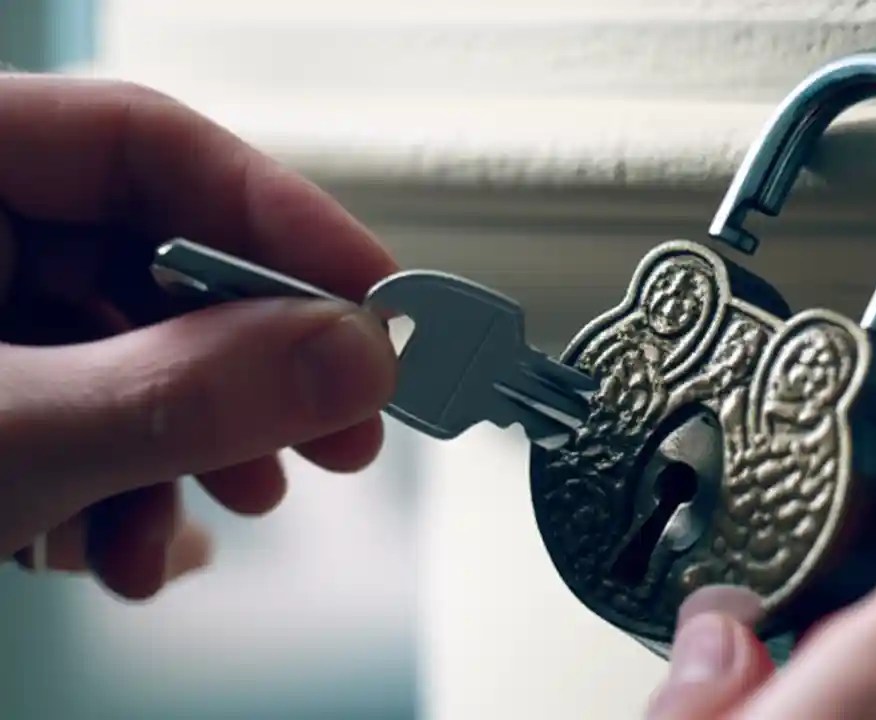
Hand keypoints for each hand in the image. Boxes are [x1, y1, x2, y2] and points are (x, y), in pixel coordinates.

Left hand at [0, 74, 398, 598]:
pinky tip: (131, 547)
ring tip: (238, 501)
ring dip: (202, 442)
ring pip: (138, 347)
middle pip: (158, 254)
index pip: (143, 141)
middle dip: (257, 361)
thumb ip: (183, 393)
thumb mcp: (7, 440)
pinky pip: (92, 409)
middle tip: (346, 424)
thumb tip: (352, 356)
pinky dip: (131, 484)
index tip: (381, 297)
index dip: (279, 215)